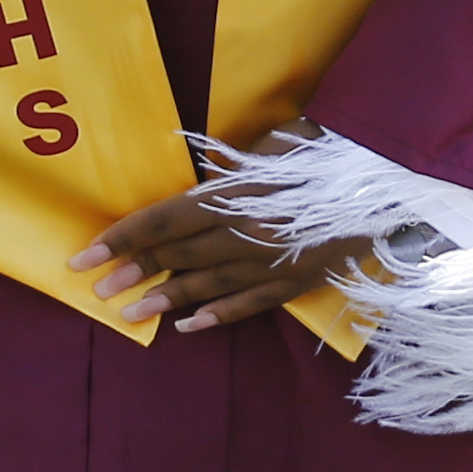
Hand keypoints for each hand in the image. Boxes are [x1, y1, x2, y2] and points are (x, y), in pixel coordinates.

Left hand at [69, 117, 360, 333]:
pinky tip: (188, 325)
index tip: (85, 254)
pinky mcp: (296, 282)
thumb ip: (231, 169)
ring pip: (206, 285)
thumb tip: (198, 182)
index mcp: (236, 196)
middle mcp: (246, 235)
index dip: (122, 238)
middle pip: (178, 256)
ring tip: (127, 313)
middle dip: (132, 271)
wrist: (387, 180)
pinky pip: (249, 304)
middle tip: (94, 287)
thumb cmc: (327, 147)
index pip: (165, 221)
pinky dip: (217, 315)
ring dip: (164, 299)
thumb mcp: (273, 145)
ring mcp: (271, 263)